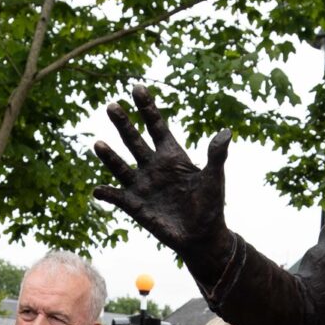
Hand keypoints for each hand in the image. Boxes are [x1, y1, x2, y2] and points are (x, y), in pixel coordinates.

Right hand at [92, 85, 235, 262]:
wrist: (202, 236)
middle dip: (123, 124)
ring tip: (98, 144)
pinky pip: (116, 197)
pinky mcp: (135, 205)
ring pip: (120, 166)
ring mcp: (142, 185)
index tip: (137, 87)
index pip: (156, 126)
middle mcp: (153, 166)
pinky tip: (98, 191)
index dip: (147, 108)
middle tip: (112, 106)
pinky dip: (106, 194)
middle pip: (134, 140)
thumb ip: (216, 155)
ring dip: (109, 156)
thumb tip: (225, 132)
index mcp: (171, 155)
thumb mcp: (214, 178)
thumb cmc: (210, 205)